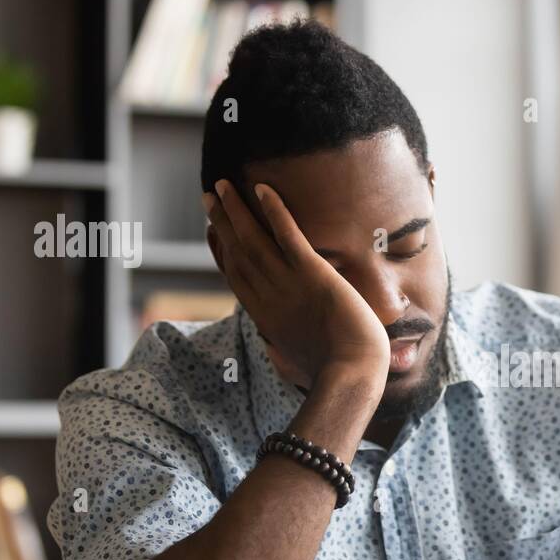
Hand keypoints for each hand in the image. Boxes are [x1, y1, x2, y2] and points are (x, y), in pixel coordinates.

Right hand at [203, 179, 389, 389]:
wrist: (351, 375)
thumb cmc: (336, 373)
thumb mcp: (301, 361)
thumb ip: (289, 348)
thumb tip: (282, 352)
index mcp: (266, 317)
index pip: (236, 277)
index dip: (222, 250)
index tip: (213, 231)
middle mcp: (270, 297)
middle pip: (238, 252)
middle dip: (221, 222)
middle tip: (208, 196)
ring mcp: (289, 284)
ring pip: (254, 239)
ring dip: (237, 209)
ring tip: (223, 184)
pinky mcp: (312, 274)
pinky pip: (288, 236)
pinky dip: (274, 212)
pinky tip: (262, 189)